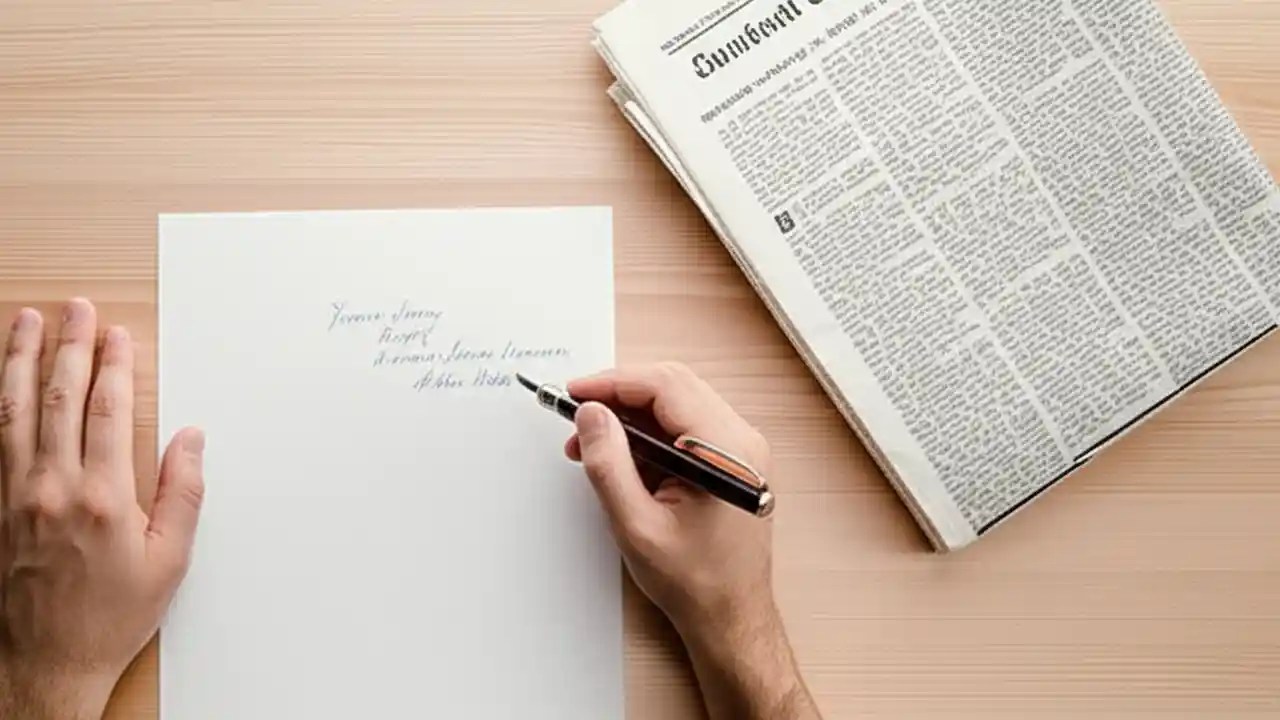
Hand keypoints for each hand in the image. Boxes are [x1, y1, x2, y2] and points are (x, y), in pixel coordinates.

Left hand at [0, 299, 205, 719]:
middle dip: (68, 347)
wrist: (46, 663)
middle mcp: (52, 488)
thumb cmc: (110, 616)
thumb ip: (183, 494)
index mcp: (103, 498)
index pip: (108, 411)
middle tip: (75, 310)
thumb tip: (190, 439)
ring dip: (18, 360)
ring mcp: (14, 496)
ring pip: (12, 411)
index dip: (114, 366)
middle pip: (58, 399)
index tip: (117, 335)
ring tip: (25, 322)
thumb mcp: (169, 561)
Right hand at [565, 363, 820, 719]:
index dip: (613, 383)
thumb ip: (609, 465)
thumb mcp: (637, 526)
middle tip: (576, 416)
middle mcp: (740, 440)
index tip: (575, 393)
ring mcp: (739, 449)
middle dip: (618, 396)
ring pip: (677, 404)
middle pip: (672, 386)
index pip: (665, 387)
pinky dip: (648, 434)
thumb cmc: (695, 581)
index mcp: (725, 450)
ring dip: (630, 416)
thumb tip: (591, 415)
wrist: (732, 616)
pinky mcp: (730, 461)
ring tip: (590, 444)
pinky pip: (685, 426)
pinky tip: (620, 458)